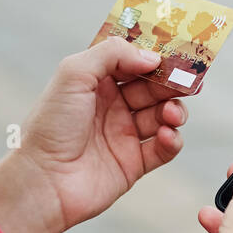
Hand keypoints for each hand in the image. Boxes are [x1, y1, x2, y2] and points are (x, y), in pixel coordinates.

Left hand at [0, 39, 188, 232]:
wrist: (44, 181)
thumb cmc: (51, 126)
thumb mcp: (74, 73)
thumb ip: (113, 54)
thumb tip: (152, 58)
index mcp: (95, 83)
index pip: (132, 62)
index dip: (154, 56)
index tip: (176, 51)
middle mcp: (111, 107)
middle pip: (153, 88)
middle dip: (171, 83)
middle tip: (188, 81)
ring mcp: (123, 135)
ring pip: (162, 116)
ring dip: (174, 110)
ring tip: (171, 113)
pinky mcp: (133, 164)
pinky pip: (163, 148)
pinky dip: (171, 139)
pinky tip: (166, 134)